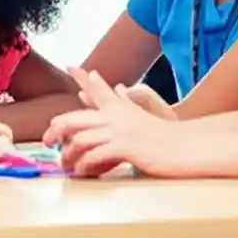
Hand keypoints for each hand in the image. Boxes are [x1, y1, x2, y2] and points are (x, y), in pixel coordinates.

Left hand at [43, 68, 194, 177]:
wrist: (190, 148)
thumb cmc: (169, 137)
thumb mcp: (144, 116)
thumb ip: (126, 103)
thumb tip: (118, 87)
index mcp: (122, 108)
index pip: (99, 89)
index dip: (84, 78)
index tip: (72, 66)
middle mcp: (117, 116)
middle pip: (76, 118)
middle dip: (56, 129)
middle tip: (47, 141)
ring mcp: (121, 131)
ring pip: (81, 139)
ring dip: (68, 154)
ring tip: (65, 164)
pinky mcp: (127, 147)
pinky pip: (96, 155)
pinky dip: (85, 164)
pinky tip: (81, 171)